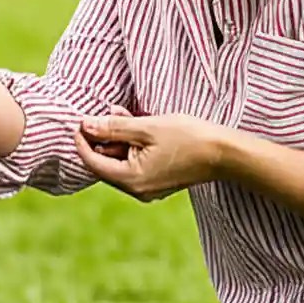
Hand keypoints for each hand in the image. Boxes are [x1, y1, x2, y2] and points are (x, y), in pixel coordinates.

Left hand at [74, 106, 226, 201]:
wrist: (224, 153)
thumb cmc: (188, 137)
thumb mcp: (147, 127)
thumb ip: (113, 127)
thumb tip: (85, 125)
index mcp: (131, 180)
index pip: (92, 162)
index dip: (82, 141)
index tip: (79, 121)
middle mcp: (137, 190)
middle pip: (105, 163)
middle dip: (103, 137)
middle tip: (106, 112)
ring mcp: (148, 188)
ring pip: (121, 162)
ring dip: (118, 138)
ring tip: (124, 114)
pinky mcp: (158, 182)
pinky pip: (135, 164)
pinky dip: (131, 146)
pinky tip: (137, 125)